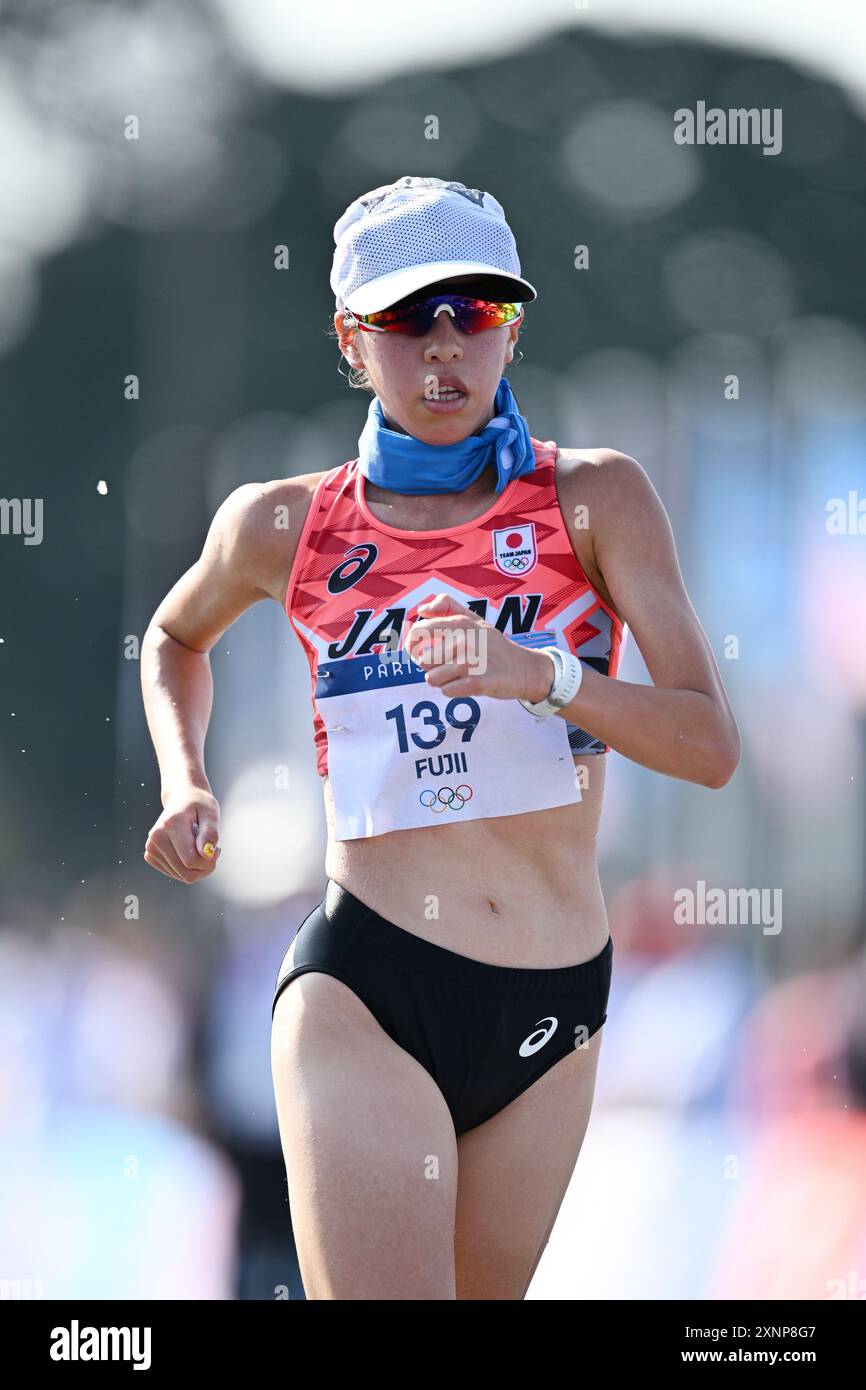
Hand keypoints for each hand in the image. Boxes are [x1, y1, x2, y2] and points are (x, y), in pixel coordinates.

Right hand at [144, 785, 221, 882]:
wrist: (181, 797)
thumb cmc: (198, 804)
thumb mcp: (211, 812)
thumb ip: (210, 833)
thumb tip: (206, 854)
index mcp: (171, 825)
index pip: (191, 861)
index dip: (209, 861)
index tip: (217, 849)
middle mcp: (156, 837)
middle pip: (186, 872)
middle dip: (204, 867)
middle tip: (212, 852)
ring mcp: (151, 847)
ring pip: (181, 876)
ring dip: (196, 868)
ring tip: (200, 848)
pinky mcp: (151, 854)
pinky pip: (174, 874)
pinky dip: (186, 868)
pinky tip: (190, 852)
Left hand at [405, 593, 554, 702]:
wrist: (525, 669)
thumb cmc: (495, 646)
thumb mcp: (475, 620)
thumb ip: (448, 608)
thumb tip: (422, 610)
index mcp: (460, 623)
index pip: (419, 631)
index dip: (411, 644)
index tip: (415, 652)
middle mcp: (464, 640)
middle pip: (423, 660)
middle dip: (432, 666)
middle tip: (450, 665)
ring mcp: (470, 662)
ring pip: (432, 678)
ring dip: (443, 680)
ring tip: (461, 674)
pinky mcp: (476, 683)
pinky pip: (446, 691)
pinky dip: (455, 691)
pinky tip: (468, 684)